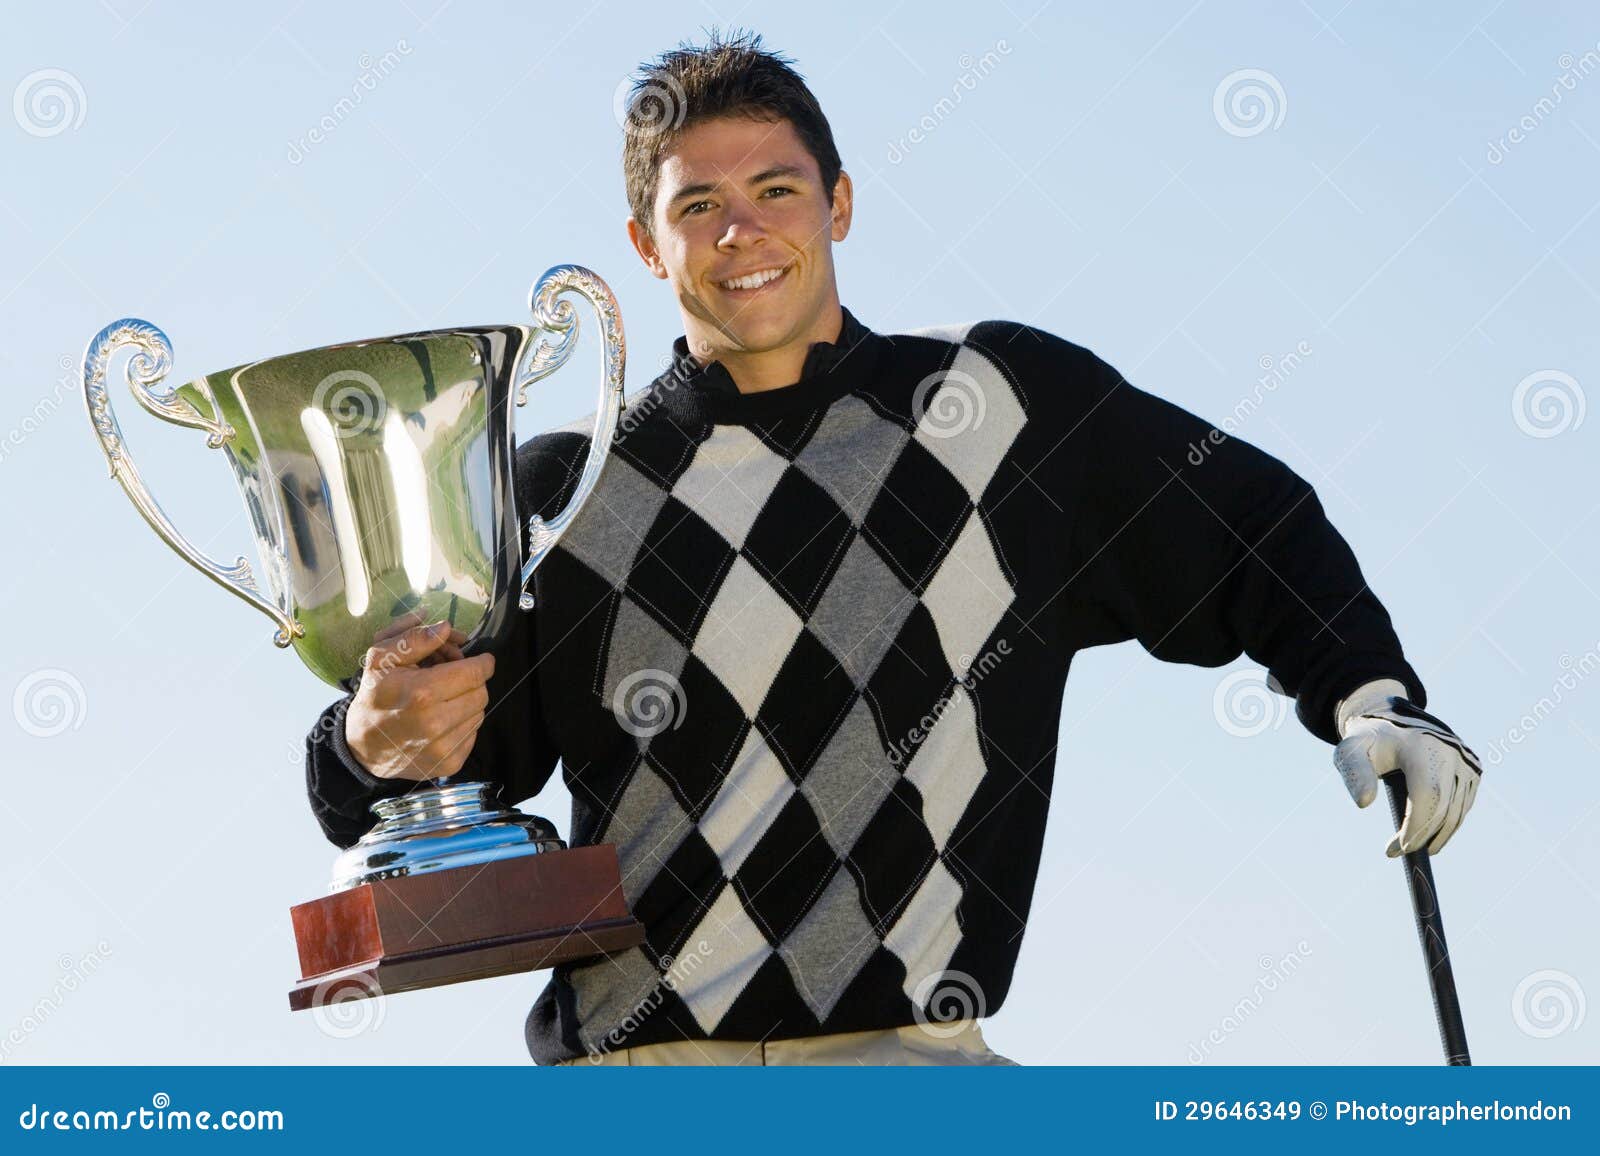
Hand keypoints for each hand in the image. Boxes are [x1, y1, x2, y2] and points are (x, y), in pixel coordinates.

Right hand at [345, 619, 494, 781]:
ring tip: (442, 698)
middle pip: (481, 692)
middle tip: (451, 677)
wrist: (363, 748)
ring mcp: (444, 748)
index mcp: (421, 693)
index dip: (482, 662)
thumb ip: (414, 638)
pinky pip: (473, 735)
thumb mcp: (381, 660)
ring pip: (479, 713)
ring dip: (466, 702)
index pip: (476, 672)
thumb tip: (446, 628)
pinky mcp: (450, 764)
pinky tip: (440, 720)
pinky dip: (462, 724)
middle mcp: (436, 723)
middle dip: (471, 680)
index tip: (479, 659)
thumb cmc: (374, 698)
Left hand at [1333, 678, 1481, 856]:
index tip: (1396, 847)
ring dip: (1438, 834)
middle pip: (1443, 805)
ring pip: (1458, 809)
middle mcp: (1450, 750)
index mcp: (1421, 745)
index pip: (1427, 793)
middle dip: (1422, 834)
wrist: (1391, 715)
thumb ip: (1354, 774)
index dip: (1415, 825)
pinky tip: (1431, 834)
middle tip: (1399, 851)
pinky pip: (1464, 803)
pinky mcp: (1473, 767)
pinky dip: (1449, 822)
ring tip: (1413, 848)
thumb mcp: (1350, 751)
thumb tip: (1364, 803)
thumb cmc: (1368, 739)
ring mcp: (1466, 759)